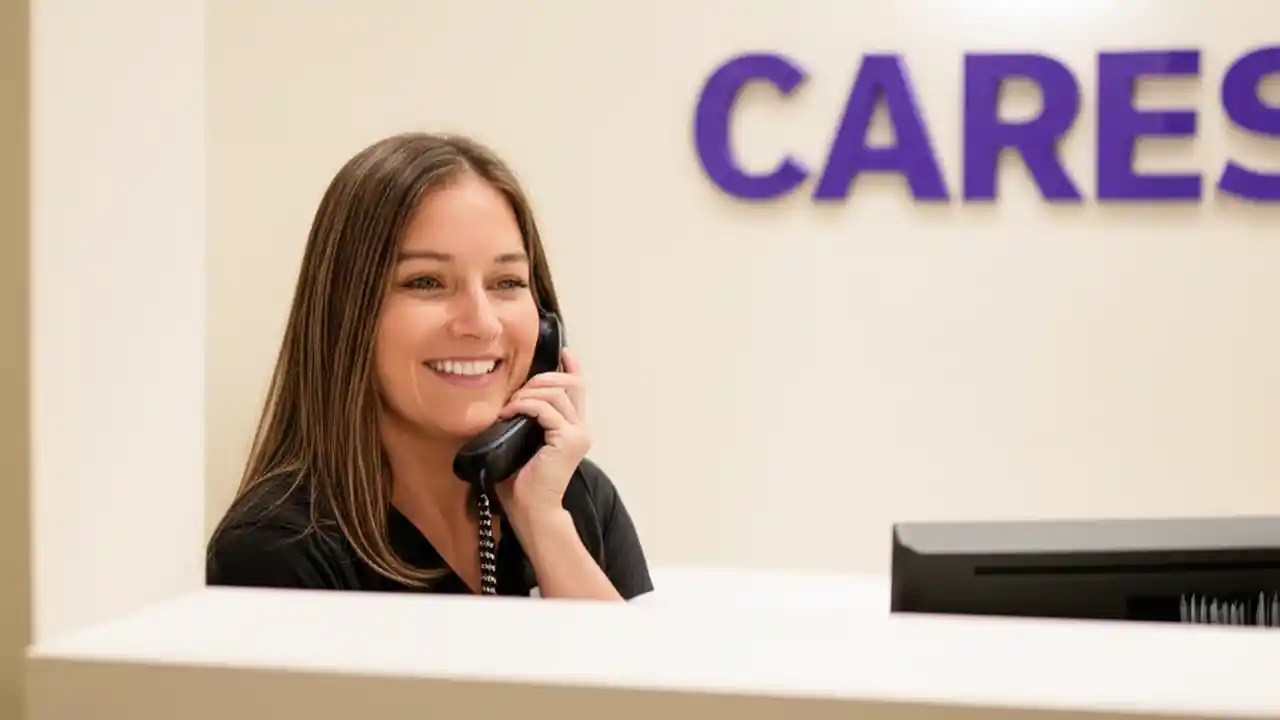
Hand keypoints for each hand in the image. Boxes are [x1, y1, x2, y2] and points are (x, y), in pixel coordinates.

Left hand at [492, 347, 589, 525]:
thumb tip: (511, 399)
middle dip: (540, 379)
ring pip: (554, 393)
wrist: (531, 509)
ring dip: (527, 394)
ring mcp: (578, 433)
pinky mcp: (568, 439)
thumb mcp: (522, 442)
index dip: (572, 369)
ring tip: (509, 407)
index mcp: (574, 429)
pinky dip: (524, 406)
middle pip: (566, 385)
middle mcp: (581, 428)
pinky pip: (544, 409)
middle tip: (516, 392)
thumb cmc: (523, 482)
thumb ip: (528, 421)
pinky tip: (509, 413)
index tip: (564, 352)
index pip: (578, 390)